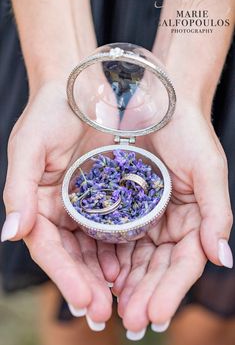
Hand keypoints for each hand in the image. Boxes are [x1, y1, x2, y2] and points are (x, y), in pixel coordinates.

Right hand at [2, 81, 119, 324]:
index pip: (46, 248)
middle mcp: (58, 208)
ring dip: (103, 276)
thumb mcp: (28, 147)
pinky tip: (128, 269)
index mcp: (36, 202)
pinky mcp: (104, 196)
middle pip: (70, 256)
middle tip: (105, 314)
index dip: (63, 276)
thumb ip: (19, 190)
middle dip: (86, 286)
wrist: (80, 90)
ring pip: (91, 249)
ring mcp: (82, 204)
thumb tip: (10, 233)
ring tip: (121, 301)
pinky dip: (117, 252)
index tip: (84, 301)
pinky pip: (111, 230)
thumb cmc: (49, 113)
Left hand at [110, 100, 232, 337]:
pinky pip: (116, 239)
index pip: (185, 265)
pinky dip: (110, 260)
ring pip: (136, 260)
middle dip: (145, 296)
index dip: (171, 291)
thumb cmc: (189, 133)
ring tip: (111, 307)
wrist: (158, 105)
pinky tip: (101, 276)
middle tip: (130, 321)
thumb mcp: (208, 169)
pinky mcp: (124, 207)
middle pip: (158, 269)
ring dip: (126, 285)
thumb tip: (223, 258)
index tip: (155, 315)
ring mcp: (147, 217)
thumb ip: (217, 215)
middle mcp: (171, 224)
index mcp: (194, 220)